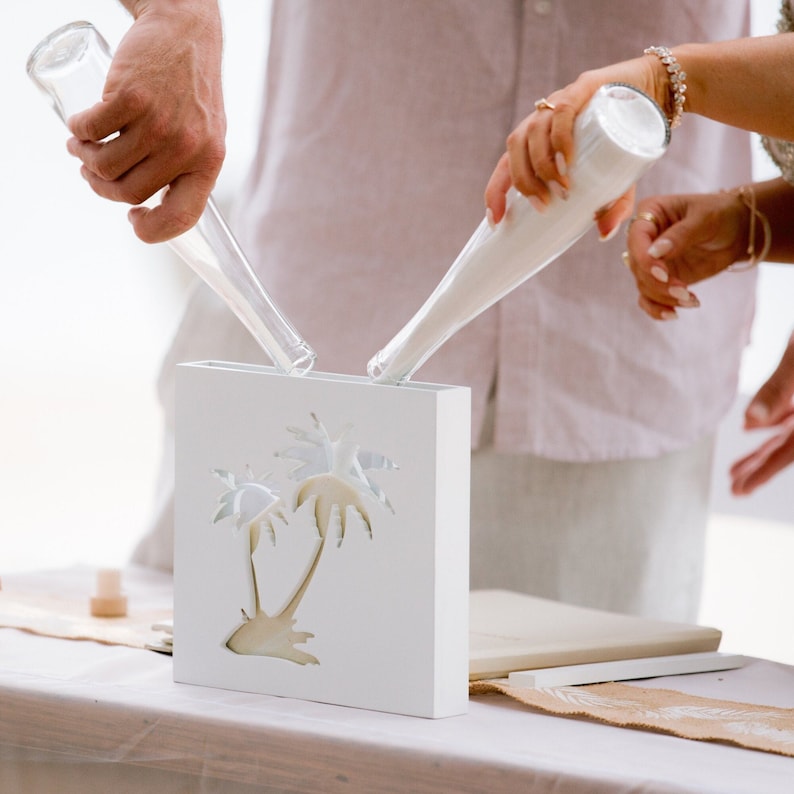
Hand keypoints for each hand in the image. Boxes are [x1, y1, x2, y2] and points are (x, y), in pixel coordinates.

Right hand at [65, 2, 225, 242]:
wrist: (187, 32)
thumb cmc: (192, 91)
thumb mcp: (205, 136)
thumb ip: (187, 170)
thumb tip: (151, 204)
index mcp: (208, 164)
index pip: (182, 217)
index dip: (154, 231)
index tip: (134, 221)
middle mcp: (187, 148)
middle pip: (131, 193)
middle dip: (104, 189)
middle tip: (93, 175)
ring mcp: (160, 123)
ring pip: (108, 166)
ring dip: (86, 161)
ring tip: (83, 148)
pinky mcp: (132, 97)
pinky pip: (93, 130)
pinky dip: (79, 131)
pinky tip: (80, 126)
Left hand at [483, 55, 660, 227]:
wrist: (657, 91)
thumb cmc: (625, 139)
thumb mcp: (618, 179)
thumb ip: (612, 207)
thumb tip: (603, 233)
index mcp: (537, 142)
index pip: (505, 166)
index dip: (495, 192)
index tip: (496, 221)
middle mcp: (541, 120)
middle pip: (515, 151)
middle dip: (525, 183)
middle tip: (545, 206)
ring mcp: (559, 102)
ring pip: (533, 132)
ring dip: (542, 165)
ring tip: (562, 188)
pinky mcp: (582, 87)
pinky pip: (561, 112)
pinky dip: (560, 136)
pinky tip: (569, 158)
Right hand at [624, 191, 748, 319]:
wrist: (737, 230)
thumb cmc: (721, 214)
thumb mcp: (705, 218)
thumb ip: (680, 235)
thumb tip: (655, 253)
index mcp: (650, 214)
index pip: (636, 238)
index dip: (645, 259)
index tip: (663, 273)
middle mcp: (645, 239)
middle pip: (638, 267)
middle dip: (658, 284)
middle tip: (684, 292)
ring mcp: (651, 261)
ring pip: (643, 285)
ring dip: (663, 298)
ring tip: (691, 300)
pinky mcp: (660, 279)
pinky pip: (649, 298)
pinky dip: (658, 309)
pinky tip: (674, 314)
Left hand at [731, 331, 793, 494]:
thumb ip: (778, 390)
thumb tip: (748, 423)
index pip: (791, 452)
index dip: (764, 472)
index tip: (739, 491)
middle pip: (791, 448)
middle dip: (762, 467)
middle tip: (734, 488)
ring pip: (791, 432)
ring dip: (764, 449)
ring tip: (736, 469)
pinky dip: (774, 423)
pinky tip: (752, 430)